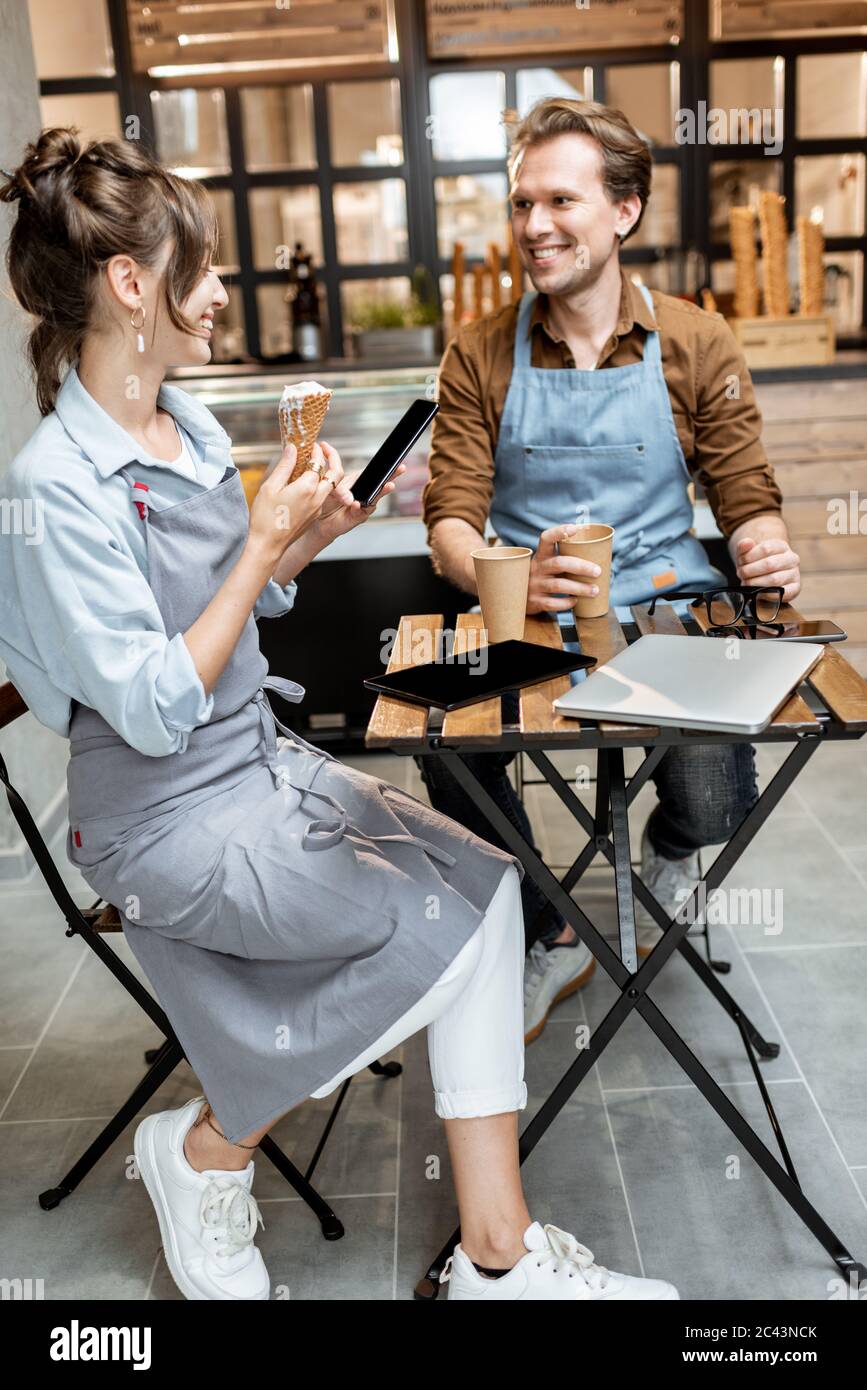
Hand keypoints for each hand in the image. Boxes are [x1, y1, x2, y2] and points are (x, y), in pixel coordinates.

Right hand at [247, 442, 333, 561]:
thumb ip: (284, 466)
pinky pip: (322, 497)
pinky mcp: (314, 516)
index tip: (309, 444)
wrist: (268, 546)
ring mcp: (318, 508)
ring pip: (330, 486)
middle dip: (330, 459)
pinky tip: (304, 484)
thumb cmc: (265, 518)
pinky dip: (319, 486)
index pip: (318, 462)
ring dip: (325, 473)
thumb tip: (292, 449)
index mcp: (307, 488)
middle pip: (335, 474)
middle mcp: (317, 498)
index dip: (314, 450)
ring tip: (310, 466)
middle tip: (320, 451)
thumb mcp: (270, 487)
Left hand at [313, 447, 405, 544]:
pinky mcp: (359, 516)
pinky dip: (359, 507)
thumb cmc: (326, 500)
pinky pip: (362, 511)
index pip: (374, 471)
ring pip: (376, 496)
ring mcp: (364, 504)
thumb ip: (337, 481)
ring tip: (389, 485)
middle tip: (401, 468)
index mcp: (358, 480)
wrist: (319, 519)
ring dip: (382, 491)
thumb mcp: (330, 484)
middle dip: (391, 475)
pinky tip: (355, 504)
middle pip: (380, 483)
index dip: (385, 466)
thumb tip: (340, 474)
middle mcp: (364, 491)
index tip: (396, 461)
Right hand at [526, 524, 601, 614]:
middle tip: (598, 571)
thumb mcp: (547, 565)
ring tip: (595, 591)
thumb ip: (566, 560)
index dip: (558, 532)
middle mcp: (536, 568)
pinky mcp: (534, 602)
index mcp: (541, 556)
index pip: (546, 538)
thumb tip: (599, 556)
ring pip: (559, 585)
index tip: (574, 529)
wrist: (519, 598)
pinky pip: (552, 603)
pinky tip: (575, 601)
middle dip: (581, 567)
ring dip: (580, 588)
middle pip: (559, 563)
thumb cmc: (544, 578)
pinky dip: (566, 603)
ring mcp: (534, 585)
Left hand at [734, 535, 800, 602]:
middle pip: (769, 564)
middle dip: (750, 571)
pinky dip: (767, 594)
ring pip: (775, 579)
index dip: (749, 557)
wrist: (766, 576)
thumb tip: (746, 542)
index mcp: (782, 546)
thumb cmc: (756, 563)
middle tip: (741, 575)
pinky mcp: (796, 588)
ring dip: (756, 583)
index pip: (765, 548)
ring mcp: (795, 574)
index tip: (741, 563)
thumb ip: (744, 547)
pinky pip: (783, 593)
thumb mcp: (748, 553)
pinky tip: (758, 593)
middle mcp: (792, 559)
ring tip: (747, 583)